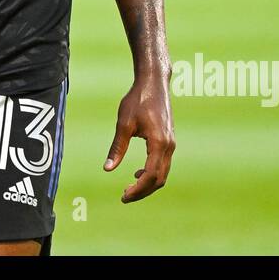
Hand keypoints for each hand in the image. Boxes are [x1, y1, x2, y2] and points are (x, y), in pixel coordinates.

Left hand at [104, 75, 174, 201]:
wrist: (154, 83)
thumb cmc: (138, 100)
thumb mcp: (123, 124)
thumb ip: (117, 148)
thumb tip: (107, 168)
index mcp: (159, 143)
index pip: (150, 175)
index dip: (137, 190)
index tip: (123, 195)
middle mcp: (169, 146)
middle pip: (159, 179)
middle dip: (142, 191)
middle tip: (124, 197)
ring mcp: (171, 144)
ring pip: (163, 173)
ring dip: (148, 184)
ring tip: (129, 188)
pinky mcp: (169, 140)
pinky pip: (163, 164)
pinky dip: (152, 173)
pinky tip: (137, 172)